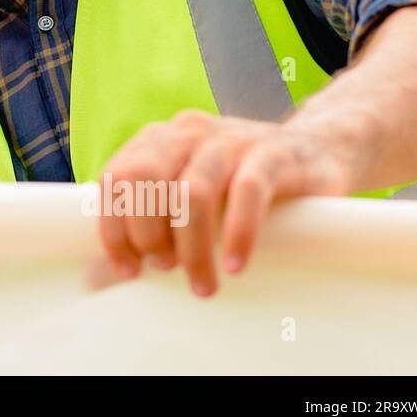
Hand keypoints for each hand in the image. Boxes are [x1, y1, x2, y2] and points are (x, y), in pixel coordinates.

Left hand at [93, 109, 352, 296]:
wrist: (318, 152)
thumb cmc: (240, 186)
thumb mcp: (192, 195)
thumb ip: (152, 222)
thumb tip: (98, 277)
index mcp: (160, 140)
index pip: (116, 177)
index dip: (114, 227)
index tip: (128, 270)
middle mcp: (190, 133)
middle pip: (145, 178)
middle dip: (148, 233)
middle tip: (166, 269)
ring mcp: (232, 140)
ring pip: (194, 191)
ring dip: (192, 248)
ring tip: (202, 283)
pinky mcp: (274, 154)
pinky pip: (249, 192)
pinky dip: (238, 234)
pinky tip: (236, 265)